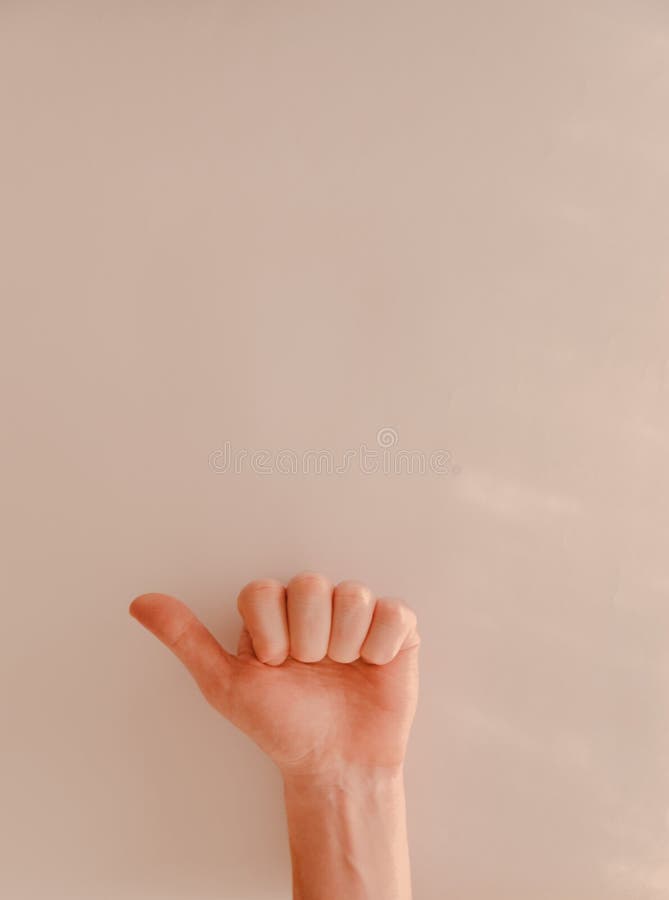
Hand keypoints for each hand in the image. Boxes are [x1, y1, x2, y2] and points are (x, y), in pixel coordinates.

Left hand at [130, 572, 419, 777]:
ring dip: (345, 645)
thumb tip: (139, 603)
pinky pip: (392, 612)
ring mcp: (356, 612)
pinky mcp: (396, 627)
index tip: (274, 665)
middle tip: (311, 670)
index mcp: (273, 610)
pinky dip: (381, 647)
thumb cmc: (282, 725)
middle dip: (308, 640)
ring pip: (353, 595)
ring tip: (342, 670)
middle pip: (311, 585)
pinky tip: (371, 666)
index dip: (270, 634)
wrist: (335, 764)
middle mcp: (314, 603)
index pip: (264, 591)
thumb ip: (185, 639)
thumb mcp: (226, 685)